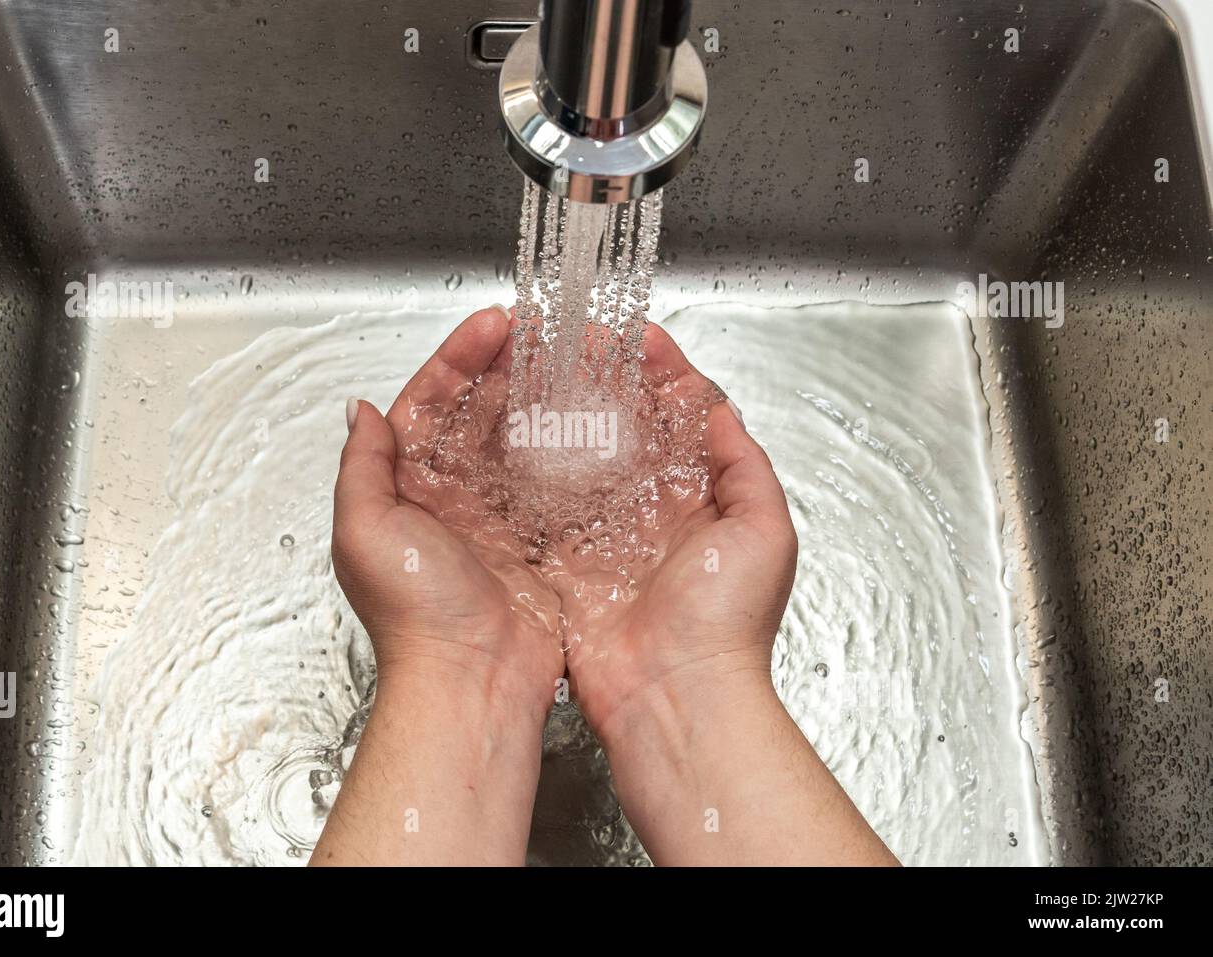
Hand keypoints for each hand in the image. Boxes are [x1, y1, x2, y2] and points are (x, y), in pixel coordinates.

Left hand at [313, 307, 562, 865]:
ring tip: (567, 363)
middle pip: (478, 411)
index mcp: (405, 487)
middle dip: (505, 367)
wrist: (471, 678)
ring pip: (519, 437)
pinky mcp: (539, 537)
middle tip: (538, 333)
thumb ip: (361, 465)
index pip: (428, 402)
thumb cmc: (415, 615)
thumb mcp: (364, 530)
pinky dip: (571, 447)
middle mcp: (451, 494)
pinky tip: (590, 420)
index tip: (490, 327)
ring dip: (540, 397)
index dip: (457, 358)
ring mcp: (498, 514)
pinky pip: (555, 479)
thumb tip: (358, 410)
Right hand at [544, 322, 895, 865]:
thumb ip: (744, 464)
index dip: (662, 373)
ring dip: (565, 416)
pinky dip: (531, 471)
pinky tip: (515, 435)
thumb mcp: (765, 529)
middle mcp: (653, 510)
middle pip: (626, 428)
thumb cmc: (727, 623)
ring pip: (583, 458)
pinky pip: (545, 507)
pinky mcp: (567, 561)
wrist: (675, 695)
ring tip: (543, 374)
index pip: (681, 416)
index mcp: (703, 497)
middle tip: (579, 345)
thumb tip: (721, 409)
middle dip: (605, 383)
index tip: (638, 338)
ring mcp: (607, 534)